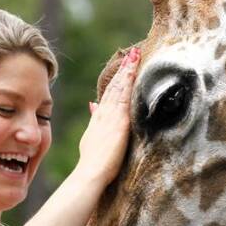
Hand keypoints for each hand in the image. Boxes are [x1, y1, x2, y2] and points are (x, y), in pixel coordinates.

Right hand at [76, 48, 138, 185]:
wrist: (91, 171)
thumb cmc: (93, 162)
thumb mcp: (91, 137)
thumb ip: (94, 120)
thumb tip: (92, 104)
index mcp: (98, 118)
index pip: (108, 94)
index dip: (116, 80)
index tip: (123, 68)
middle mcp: (104, 113)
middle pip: (114, 86)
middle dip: (123, 69)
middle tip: (132, 53)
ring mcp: (112, 116)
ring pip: (120, 87)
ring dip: (127, 70)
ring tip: (135, 55)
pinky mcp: (120, 121)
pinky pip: (125, 96)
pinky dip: (129, 81)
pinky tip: (134, 71)